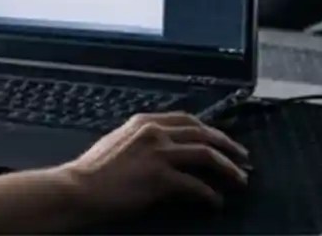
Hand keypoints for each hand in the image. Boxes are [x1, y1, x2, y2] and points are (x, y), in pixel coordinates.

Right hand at [60, 112, 250, 217]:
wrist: (78, 189)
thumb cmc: (92, 171)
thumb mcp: (119, 143)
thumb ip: (142, 141)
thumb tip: (164, 151)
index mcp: (144, 122)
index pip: (187, 120)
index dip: (209, 130)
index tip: (222, 140)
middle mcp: (154, 132)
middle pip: (203, 133)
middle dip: (227, 145)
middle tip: (243, 157)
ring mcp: (158, 153)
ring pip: (205, 154)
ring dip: (228, 167)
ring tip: (240, 179)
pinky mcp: (160, 178)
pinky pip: (195, 185)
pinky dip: (210, 194)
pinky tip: (216, 202)